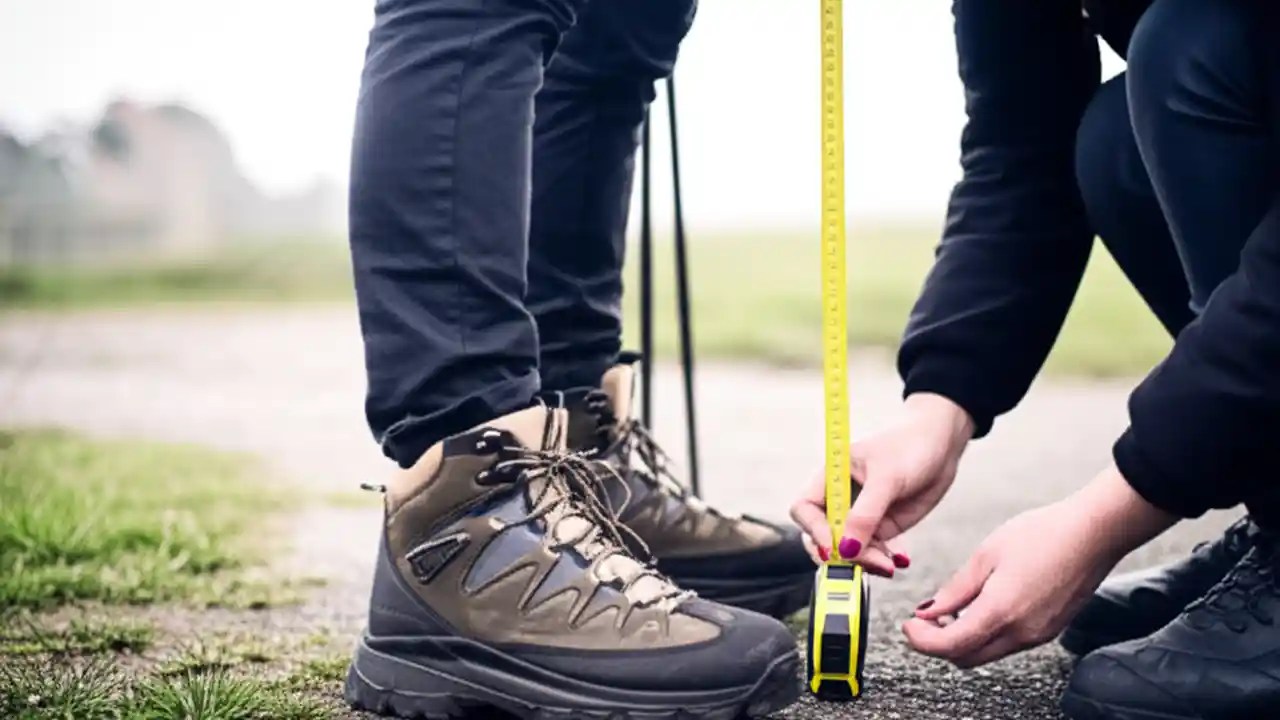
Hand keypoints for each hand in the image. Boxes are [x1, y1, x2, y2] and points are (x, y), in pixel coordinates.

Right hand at [791, 393, 974, 575]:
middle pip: (820, 536)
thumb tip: (845, 549)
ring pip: (848, 550)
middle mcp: (840, 499)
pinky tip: (899, 558)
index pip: (805, 509)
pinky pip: (872, 552)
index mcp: (831, 477)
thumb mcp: (887, 479)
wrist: (941, 447)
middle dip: (839, 554)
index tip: (836, 546)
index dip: (814, 530)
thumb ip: (865, 514)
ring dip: (865, 562)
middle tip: (867, 562)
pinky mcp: (880, 527)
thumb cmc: (909, 448)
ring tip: (890, 564)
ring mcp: (860, 516)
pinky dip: (882, 560)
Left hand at [904, 464, 1176, 666]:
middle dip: (938, 644)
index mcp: (1001, 612)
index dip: (921, 641)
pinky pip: (1008, 643)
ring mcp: (1038, 635)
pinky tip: (978, 606)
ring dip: (962, 639)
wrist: (1094, 533)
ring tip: (948, 609)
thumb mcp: (987, 554)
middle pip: (966, 658)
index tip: (908, 624)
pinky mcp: (1049, 630)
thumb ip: (956, 589)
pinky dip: (985, 633)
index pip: (949, 647)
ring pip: (987, 653)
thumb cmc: (1042, 534)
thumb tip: (929, 612)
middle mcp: (1021, 633)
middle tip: (923, 619)